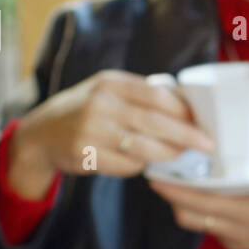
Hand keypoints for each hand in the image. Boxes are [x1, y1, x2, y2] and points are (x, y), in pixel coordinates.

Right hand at [8, 70, 213, 197]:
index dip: (182, 109)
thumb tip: (186, 106)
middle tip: (207, 145)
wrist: (42, 134)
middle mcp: (100, 104)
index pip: (156, 94)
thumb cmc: (86, 110)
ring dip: (167, 154)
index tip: (201, 121)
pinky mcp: (85, 154)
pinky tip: (144, 163)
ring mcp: (91, 130)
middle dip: (186, 136)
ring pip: (143, 147)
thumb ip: (140, 94)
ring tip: (181, 156)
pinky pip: (126, 165)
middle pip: (154, 122)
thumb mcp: (107, 91)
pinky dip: (140, 165)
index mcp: (110, 83)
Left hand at [148, 177, 248, 248]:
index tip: (156, 174)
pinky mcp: (239, 244)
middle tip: (161, 168)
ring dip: (184, 202)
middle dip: (172, 195)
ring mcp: (237, 241)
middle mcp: (239, 233)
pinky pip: (210, 227)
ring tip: (178, 175)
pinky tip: (205, 190)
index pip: (201, 204)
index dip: (176, 191)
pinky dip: (200, 210)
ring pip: (197, 222)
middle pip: (189, 216)